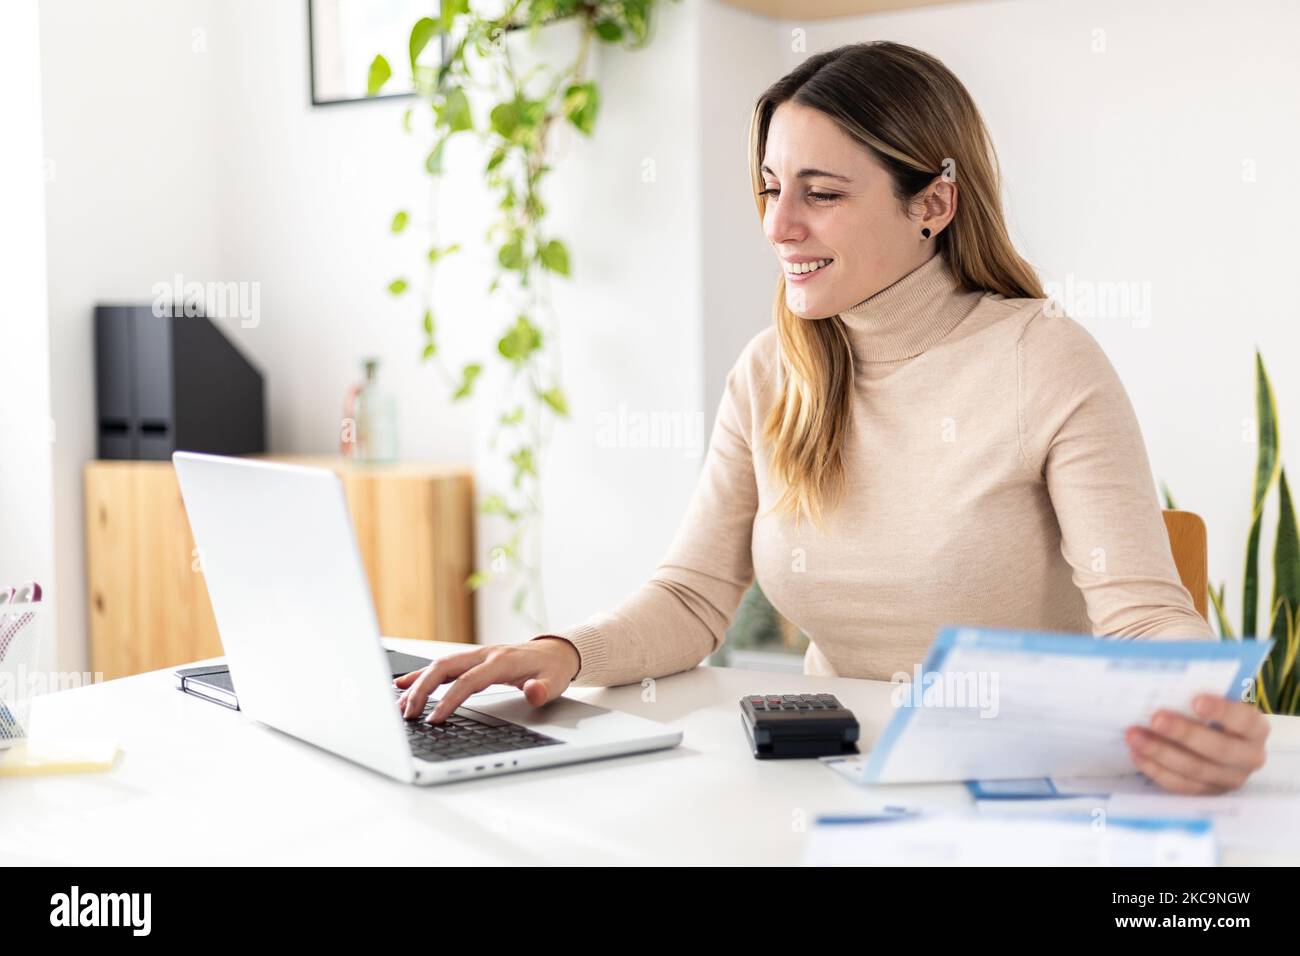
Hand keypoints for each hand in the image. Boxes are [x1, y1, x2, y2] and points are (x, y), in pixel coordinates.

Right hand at [393, 637, 580, 723]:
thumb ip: (543, 690)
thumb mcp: (555, 682)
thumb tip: (532, 692)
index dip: (449, 700)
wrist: (556, 650)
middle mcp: (484, 655)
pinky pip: (443, 666)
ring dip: (417, 683)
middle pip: (444, 668)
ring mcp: (476, 655)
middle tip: (407, 714)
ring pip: (439, 666)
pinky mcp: (472, 660)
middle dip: (422, 689)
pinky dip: (421, 674)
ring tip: (399, 705)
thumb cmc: (552, 668)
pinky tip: (403, 684)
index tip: (433, 719)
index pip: (468, 682)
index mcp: (501, 661)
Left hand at [1124, 693, 1269, 793]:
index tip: (1195, 701)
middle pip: (1219, 750)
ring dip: (1161, 753)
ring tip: (1135, 736)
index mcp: (1255, 729)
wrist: (1213, 739)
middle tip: (1155, 719)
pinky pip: (1180, 785)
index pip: (1244, 721)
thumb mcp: (1212, 700)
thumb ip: (1196, 693)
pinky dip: (1156, 770)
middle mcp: (1249, 758)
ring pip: (1195, 770)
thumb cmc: (1209, 713)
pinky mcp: (1207, 793)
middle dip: (1184, 734)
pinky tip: (1137, 755)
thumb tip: (1164, 686)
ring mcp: (1229, 779)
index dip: (1221, 711)